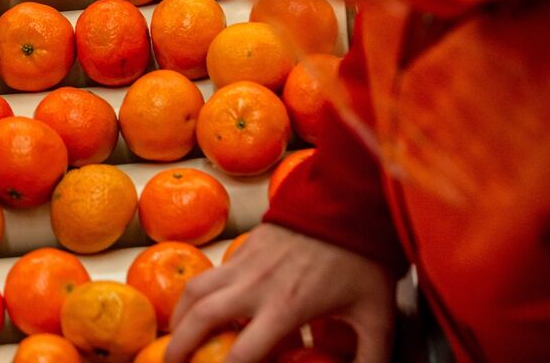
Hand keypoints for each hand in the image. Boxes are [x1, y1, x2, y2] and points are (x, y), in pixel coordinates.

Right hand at [165, 223, 394, 362]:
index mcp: (286, 308)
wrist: (346, 203)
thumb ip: (371, 358)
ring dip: (178, 317)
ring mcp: (244, 263)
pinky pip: (209, 273)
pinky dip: (195, 295)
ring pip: (194, 290)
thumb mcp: (374, 317)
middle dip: (178, 347)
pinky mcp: (243, 247)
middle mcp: (256, 286)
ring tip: (174, 337)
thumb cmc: (361, 261)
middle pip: (200, 318)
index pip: (241, 354)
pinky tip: (200, 308)